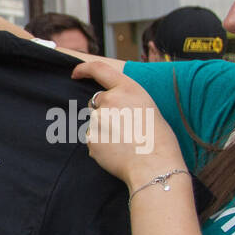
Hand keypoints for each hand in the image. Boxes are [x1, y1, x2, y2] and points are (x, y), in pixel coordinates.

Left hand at [71, 58, 184, 186]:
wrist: (154, 166)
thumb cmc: (159, 140)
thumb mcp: (148, 108)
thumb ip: (127, 101)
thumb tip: (113, 106)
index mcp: (127, 88)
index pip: (99, 69)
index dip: (83, 70)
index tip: (75, 74)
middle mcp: (110, 100)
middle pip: (97, 101)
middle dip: (104, 112)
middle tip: (124, 128)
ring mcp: (98, 119)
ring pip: (95, 122)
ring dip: (104, 130)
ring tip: (124, 143)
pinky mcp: (91, 138)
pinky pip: (93, 139)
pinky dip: (101, 145)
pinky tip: (117, 152)